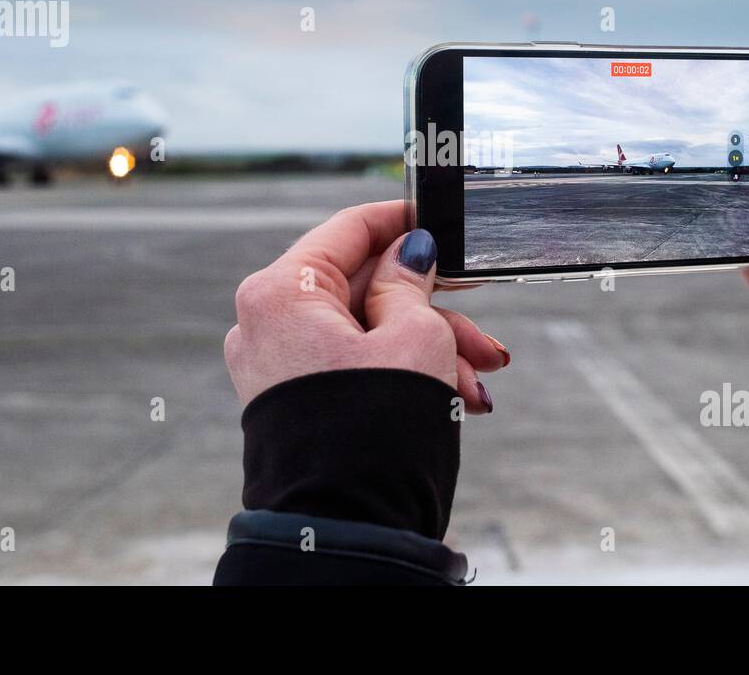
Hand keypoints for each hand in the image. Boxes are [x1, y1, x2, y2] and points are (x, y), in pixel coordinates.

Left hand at [224, 200, 507, 412]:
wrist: (346, 530)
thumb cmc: (374, 431)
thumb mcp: (414, 338)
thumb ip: (412, 282)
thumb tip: (410, 252)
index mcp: (282, 292)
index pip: (348, 230)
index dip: (402, 221)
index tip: (440, 219)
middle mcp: (266, 323)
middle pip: (364, 287)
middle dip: (434, 309)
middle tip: (482, 323)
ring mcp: (275, 364)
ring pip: (365, 331)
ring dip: (428, 348)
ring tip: (479, 383)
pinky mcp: (290, 398)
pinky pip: (351, 364)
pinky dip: (400, 371)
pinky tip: (456, 396)